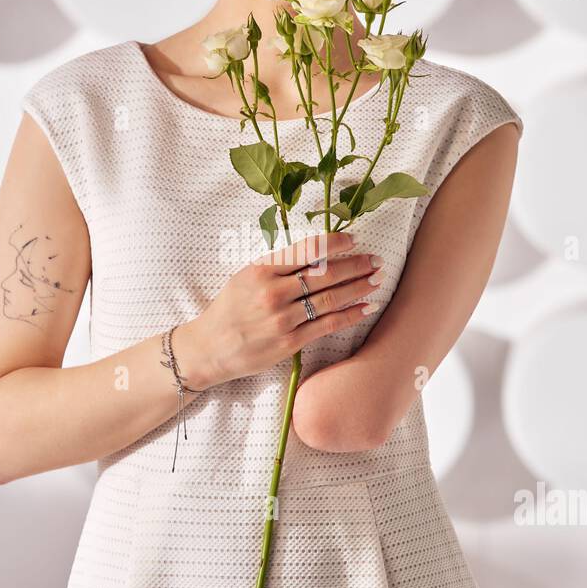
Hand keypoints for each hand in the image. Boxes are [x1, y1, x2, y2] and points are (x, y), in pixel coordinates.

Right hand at [189, 230, 382, 386]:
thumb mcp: (245, 277)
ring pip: (330, 299)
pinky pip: (327, 325)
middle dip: (355, 265)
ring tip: (377, 280)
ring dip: (358, 288)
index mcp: (261, 270)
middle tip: (376, 260)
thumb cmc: (229, 309)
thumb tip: (317, 252)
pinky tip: (366, 307)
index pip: (306, 251)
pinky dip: (350, 315)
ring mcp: (282, 319)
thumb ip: (277, 266)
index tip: (354, 239)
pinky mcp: (289, 343)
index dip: (334, 243)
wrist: (209, 348)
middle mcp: (273, 292)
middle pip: (324, 274)